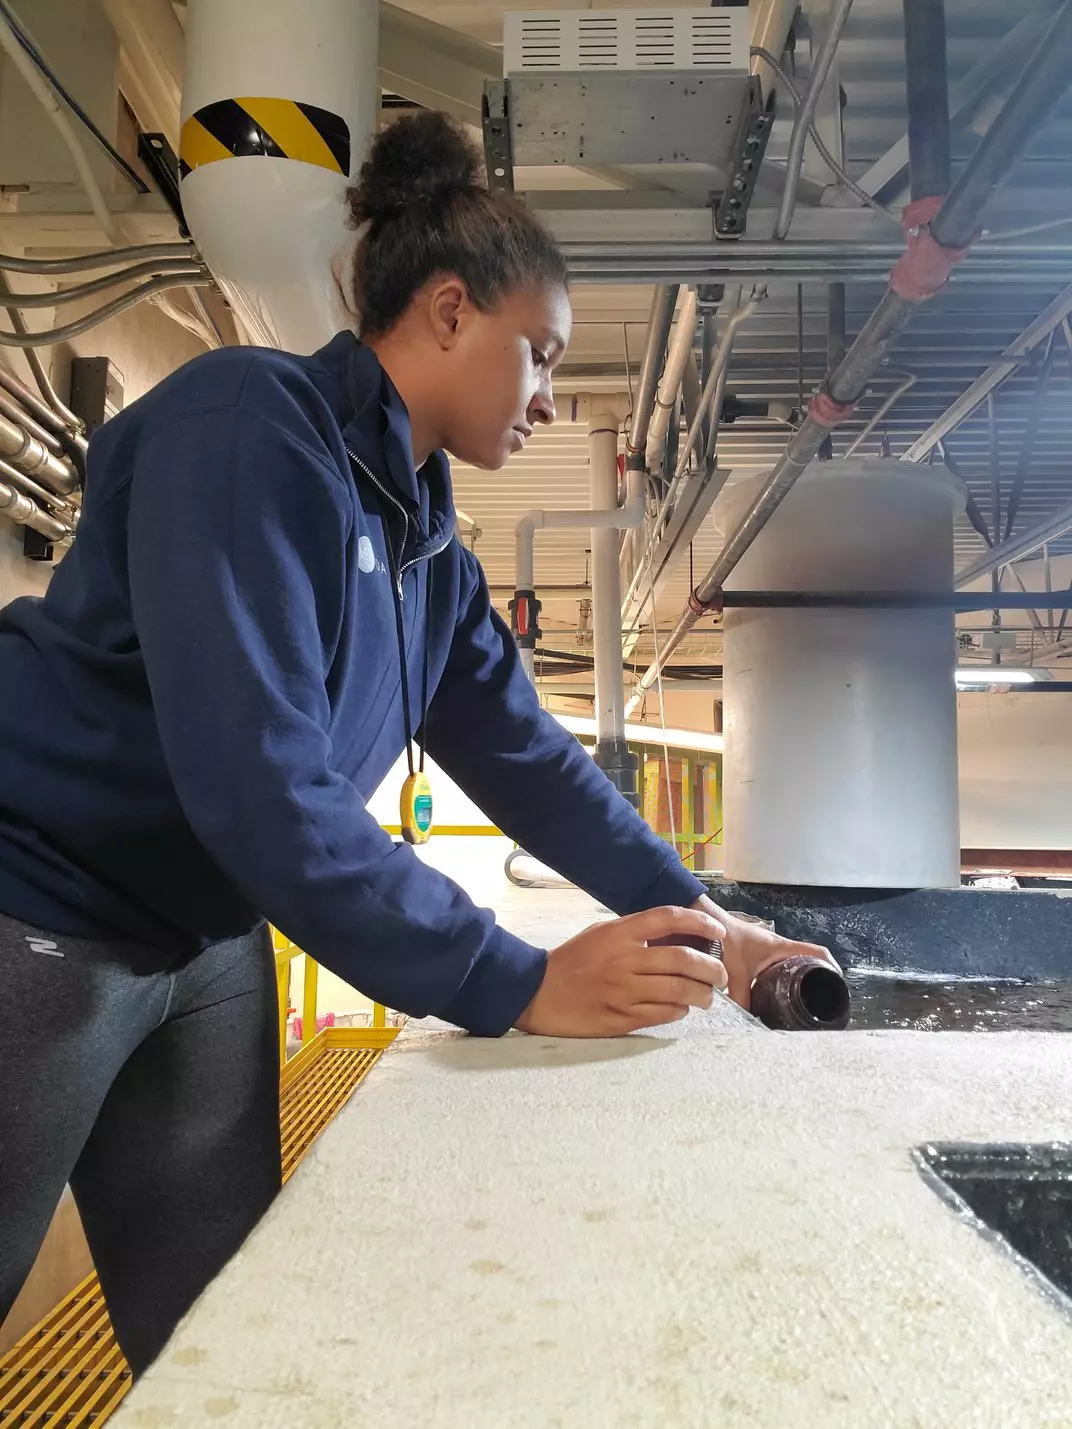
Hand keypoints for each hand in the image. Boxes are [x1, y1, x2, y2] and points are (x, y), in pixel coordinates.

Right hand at [515, 904, 728, 1037]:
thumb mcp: (600, 933)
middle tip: (722, 975)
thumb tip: (674, 933)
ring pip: (678, 991)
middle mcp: (624, 960)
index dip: (699, 924)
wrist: (538, 992)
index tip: (718, 932)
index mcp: (619, 933)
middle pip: (682, 959)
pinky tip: (682, 1009)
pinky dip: (680, 1011)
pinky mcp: (620, 1017)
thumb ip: (634, 931)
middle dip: (712, 968)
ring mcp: (623, 991)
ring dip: (701, 994)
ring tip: (708, 996)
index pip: (668, 919)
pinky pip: (662, 1015)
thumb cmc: (572, 960)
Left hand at [691, 895, 839, 1009]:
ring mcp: (771, 950)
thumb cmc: (724, 940)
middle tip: (820, 1001)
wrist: (704, 922)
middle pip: (810, 961)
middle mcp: (781, 948)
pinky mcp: (760, 953)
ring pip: (794, 964)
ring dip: (800, 978)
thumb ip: (741, 998)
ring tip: (803, 1001)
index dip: (832, 967)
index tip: (838, 985)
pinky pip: (779, 965)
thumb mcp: (735, 973)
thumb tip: (750, 1022)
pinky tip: (779, 994)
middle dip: (818, 979)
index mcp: (782, 948)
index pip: (818, 953)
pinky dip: (784, 977)